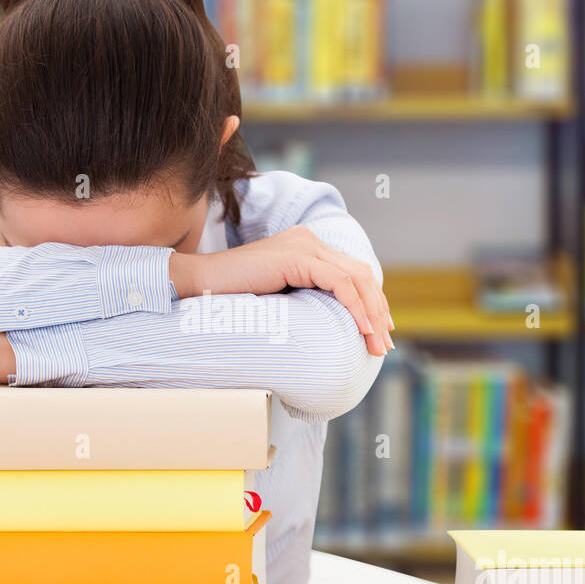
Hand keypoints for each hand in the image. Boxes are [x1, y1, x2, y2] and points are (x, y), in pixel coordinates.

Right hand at [168, 226, 394, 355]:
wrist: (200, 285)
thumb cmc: (232, 298)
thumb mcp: (280, 298)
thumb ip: (304, 299)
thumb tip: (333, 325)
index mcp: (306, 246)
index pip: (352, 272)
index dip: (372, 302)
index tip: (379, 332)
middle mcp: (309, 240)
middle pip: (360, 274)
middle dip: (378, 310)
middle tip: (384, 344)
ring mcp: (304, 245)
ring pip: (355, 278)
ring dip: (371, 313)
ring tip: (376, 343)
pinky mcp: (296, 256)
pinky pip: (339, 282)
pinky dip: (355, 307)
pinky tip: (361, 328)